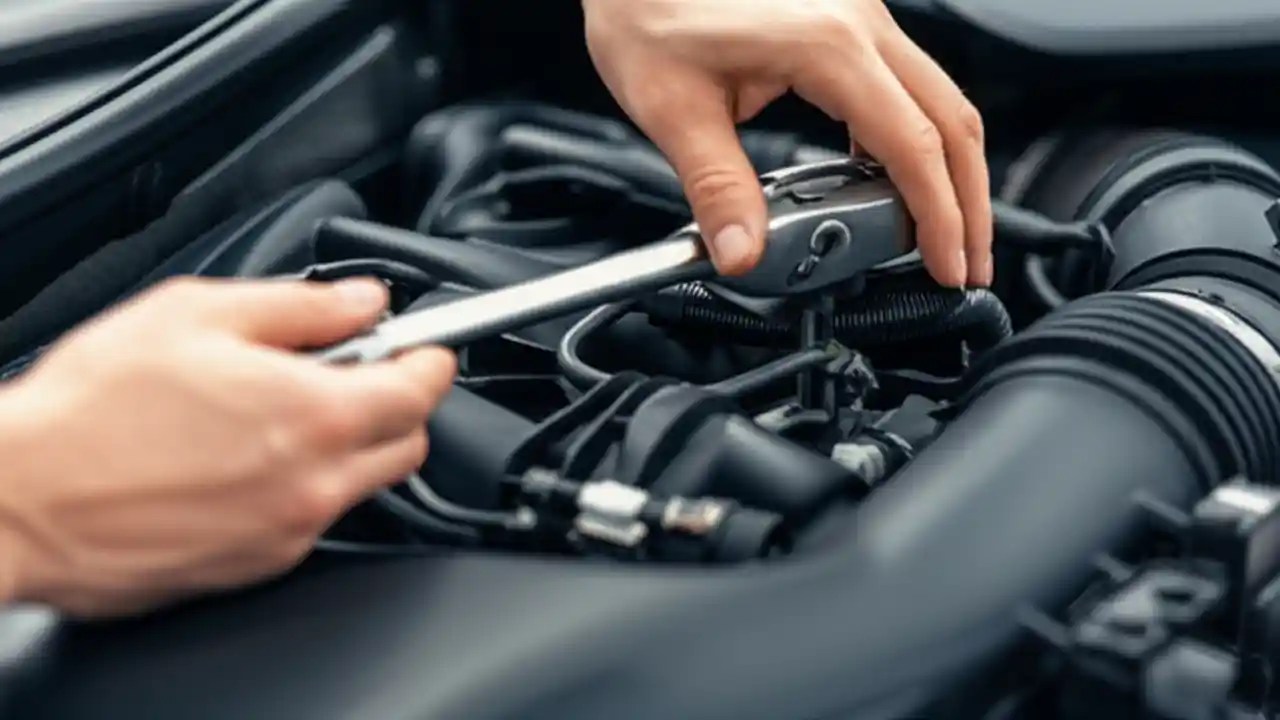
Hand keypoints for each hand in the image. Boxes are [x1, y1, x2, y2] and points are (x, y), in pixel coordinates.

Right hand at [0, 277, 455, 616]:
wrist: (20, 502)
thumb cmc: (91, 409)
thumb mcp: (197, 315)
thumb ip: (302, 307)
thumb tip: (363, 300)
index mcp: (314, 415)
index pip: (423, 388)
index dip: (431, 358)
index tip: (424, 346)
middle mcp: (314, 484)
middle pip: (408, 443)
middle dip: (396, 403)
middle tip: (351, 372)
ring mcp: (289, 533)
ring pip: (362, 484)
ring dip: (350, 446)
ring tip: (280, 412)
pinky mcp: (257, 566)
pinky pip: (313, 518)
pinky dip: (304, 485)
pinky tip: (245, 458)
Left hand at [583, 0, 991, 286]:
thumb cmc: (648, 5)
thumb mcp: (672, 107)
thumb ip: (717, 188)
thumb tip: (744, 253)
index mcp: (827, 44)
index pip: (913, 147)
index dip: (939, 217)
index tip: (946, 266)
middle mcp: (858, 21)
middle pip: (952, 121)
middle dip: (969, 203)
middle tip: (966, 264)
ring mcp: (859, 15)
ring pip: (939, 99)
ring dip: (951, 170)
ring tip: (941, 232)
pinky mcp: (845, 17)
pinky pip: (905, 83)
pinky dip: (915, 137)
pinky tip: (892, 178)